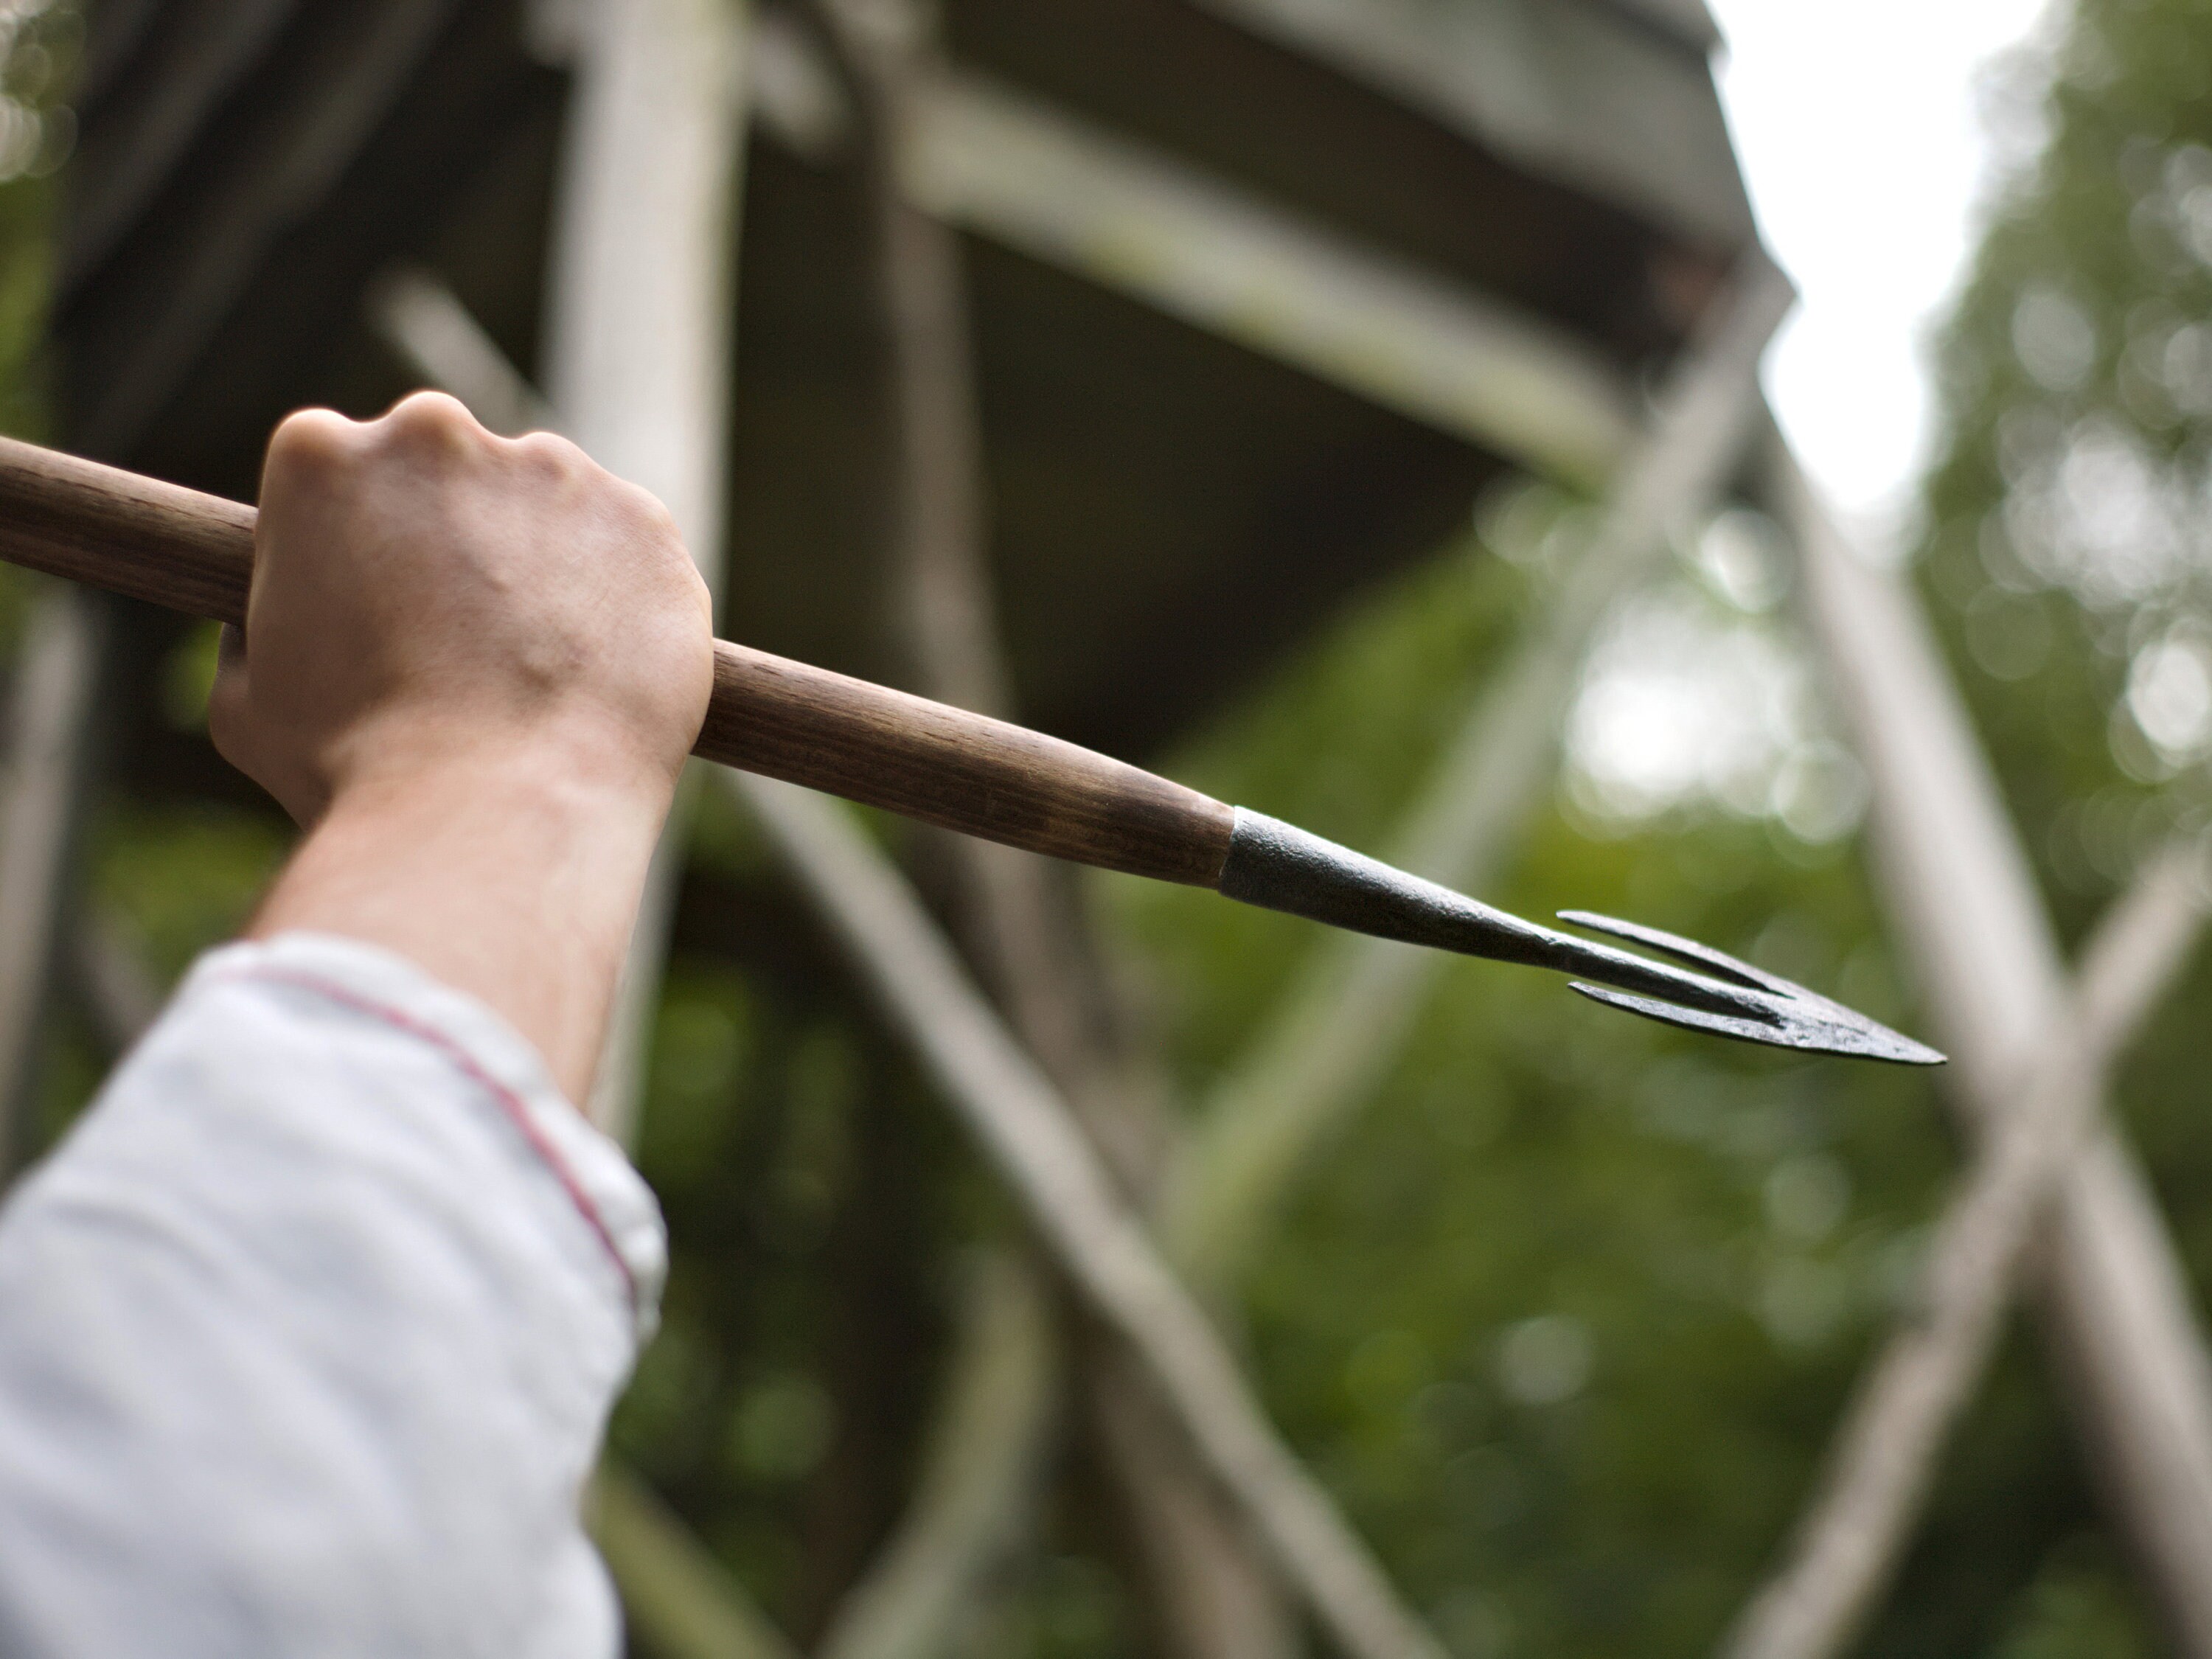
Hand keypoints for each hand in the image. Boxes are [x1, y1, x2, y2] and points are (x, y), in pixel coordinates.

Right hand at [213, 394, 715, 1106]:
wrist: (499, 813)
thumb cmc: (355, 769)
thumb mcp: (245, 700)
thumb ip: (257, 631)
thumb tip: (274, 623)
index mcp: (320, 457)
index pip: (340, 475)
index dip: (357, 548)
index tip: (378, 604)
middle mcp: (437, 435)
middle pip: (446, 472)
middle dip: (453, 537)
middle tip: (464, 637)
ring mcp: (553, 470)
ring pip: (546, 505)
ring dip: (543, 562)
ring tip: (537, 668)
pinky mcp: (644, 520)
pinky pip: (630, 549)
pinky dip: (622, 597)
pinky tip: (599, 670)